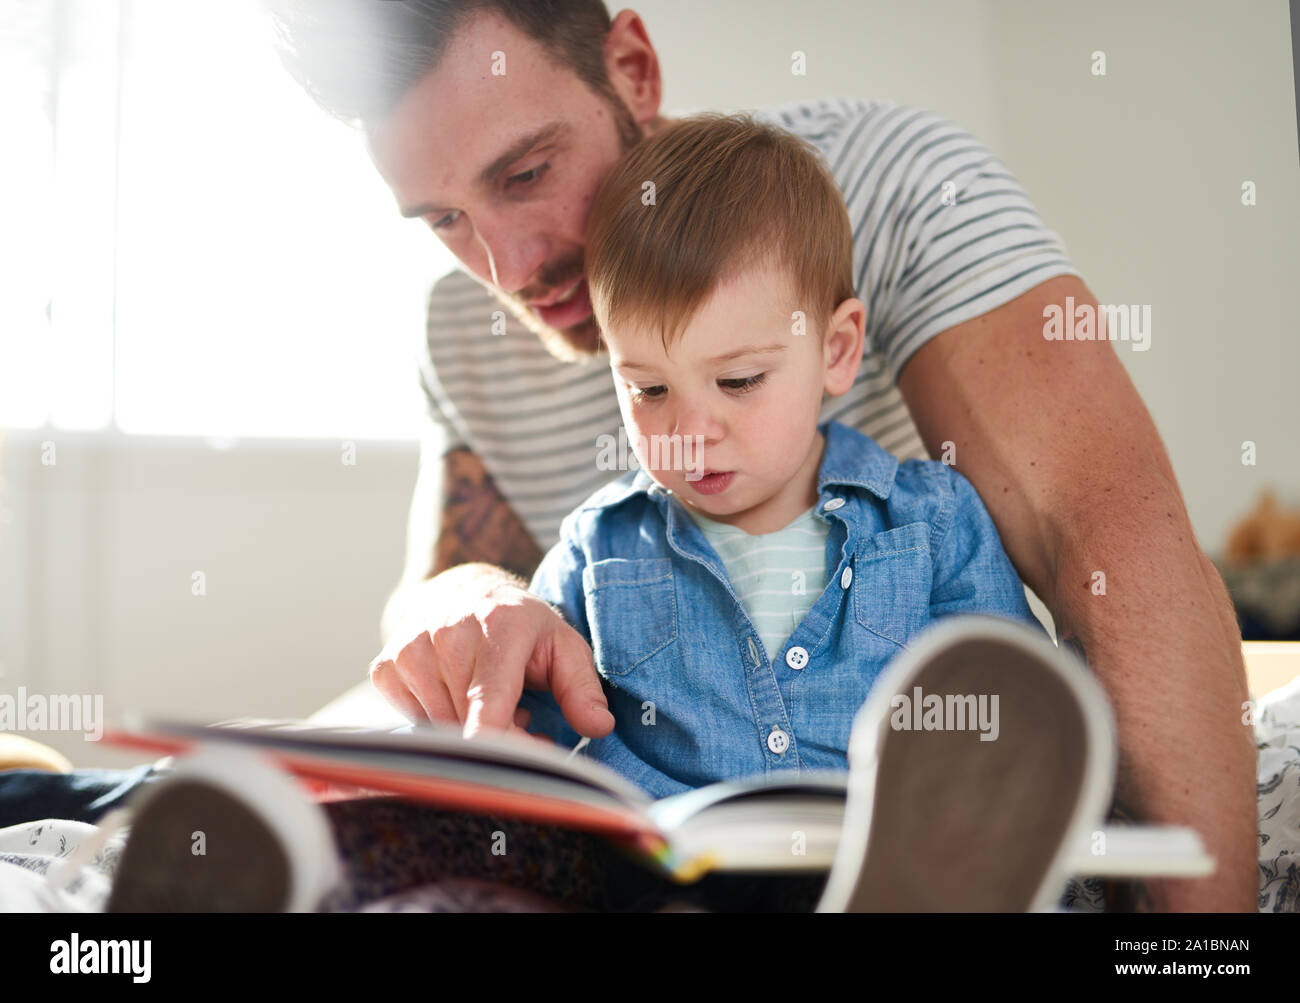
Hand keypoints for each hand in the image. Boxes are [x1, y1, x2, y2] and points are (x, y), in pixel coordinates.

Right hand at [369, 572, 614, 745]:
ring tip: (491, 700)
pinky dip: (440, 721)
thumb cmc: (519, 625)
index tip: (517, 765)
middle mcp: (447, 633)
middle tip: (523, 719)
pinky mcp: (386, 668)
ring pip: (442, 730)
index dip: (501, 743)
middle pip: (470, 726)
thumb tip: (598, 726)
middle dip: (502, 740)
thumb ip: (581, 687)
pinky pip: (414, 722)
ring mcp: (410, 650)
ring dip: (471, 730)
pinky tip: (457, 695)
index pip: (488, 701)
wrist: (461, 590)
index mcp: (498, 626)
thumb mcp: (562, 645)